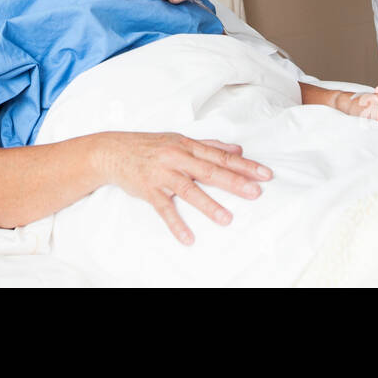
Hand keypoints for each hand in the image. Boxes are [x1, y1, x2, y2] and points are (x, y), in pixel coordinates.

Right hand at [95, 132, 271, 244]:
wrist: (113, 150)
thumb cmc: (149, 146)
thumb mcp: (179, 140)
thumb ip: (210, 145)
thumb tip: (237, 149)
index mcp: (188, 145)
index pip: (221, 156)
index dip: (244, 165)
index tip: (265, 174)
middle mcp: (177, 158)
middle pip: (210, 171)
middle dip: (234, 182)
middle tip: (255, 193)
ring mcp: (163, 174)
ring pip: (189, 189)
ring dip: (209, 205)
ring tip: (227, 219)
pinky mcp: (149, 189)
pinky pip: (164, 209)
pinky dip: (176, 224)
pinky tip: (188, 237)